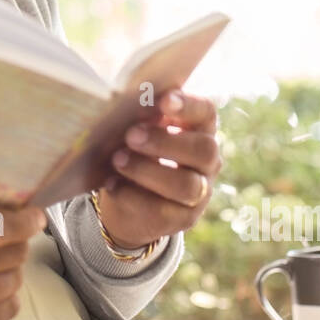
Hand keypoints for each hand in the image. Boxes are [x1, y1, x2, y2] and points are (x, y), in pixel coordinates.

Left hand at [94, 88, 219, 249]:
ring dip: (148, 171)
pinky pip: (161, 210)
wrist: (129, 199)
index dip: (189, 105)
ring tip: (117, 160)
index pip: (206, 112)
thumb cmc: (136, 150)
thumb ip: (142, 116)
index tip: (165, 100)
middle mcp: (208, 162)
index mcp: (200, 129)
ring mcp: (200, 194)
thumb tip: (125, 101)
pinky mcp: (182, 220)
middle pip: (203, 150)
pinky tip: (112, 184)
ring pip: (185, 185)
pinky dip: (132, 195)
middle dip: (165, 142)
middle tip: (131, 135)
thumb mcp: (140, 129)